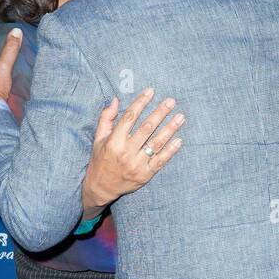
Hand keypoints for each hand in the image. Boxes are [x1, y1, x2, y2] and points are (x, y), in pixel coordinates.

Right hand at [81, 88, 184, 212]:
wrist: (101, 187)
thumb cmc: (100, 160)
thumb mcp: (98, 139)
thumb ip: (106, 119)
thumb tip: (116, 100)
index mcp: (113, 142)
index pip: (129, 117)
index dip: (140, 103)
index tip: (150, 91)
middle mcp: (126, 152)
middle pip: (146, 128)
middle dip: (160, 113)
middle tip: (171, 101)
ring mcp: (136, 165)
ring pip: (156, 144)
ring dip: (170, 129)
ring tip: (180, 117)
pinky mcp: (145, 175)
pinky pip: (160, 161)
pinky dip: (170, 150)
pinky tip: (179, 140)